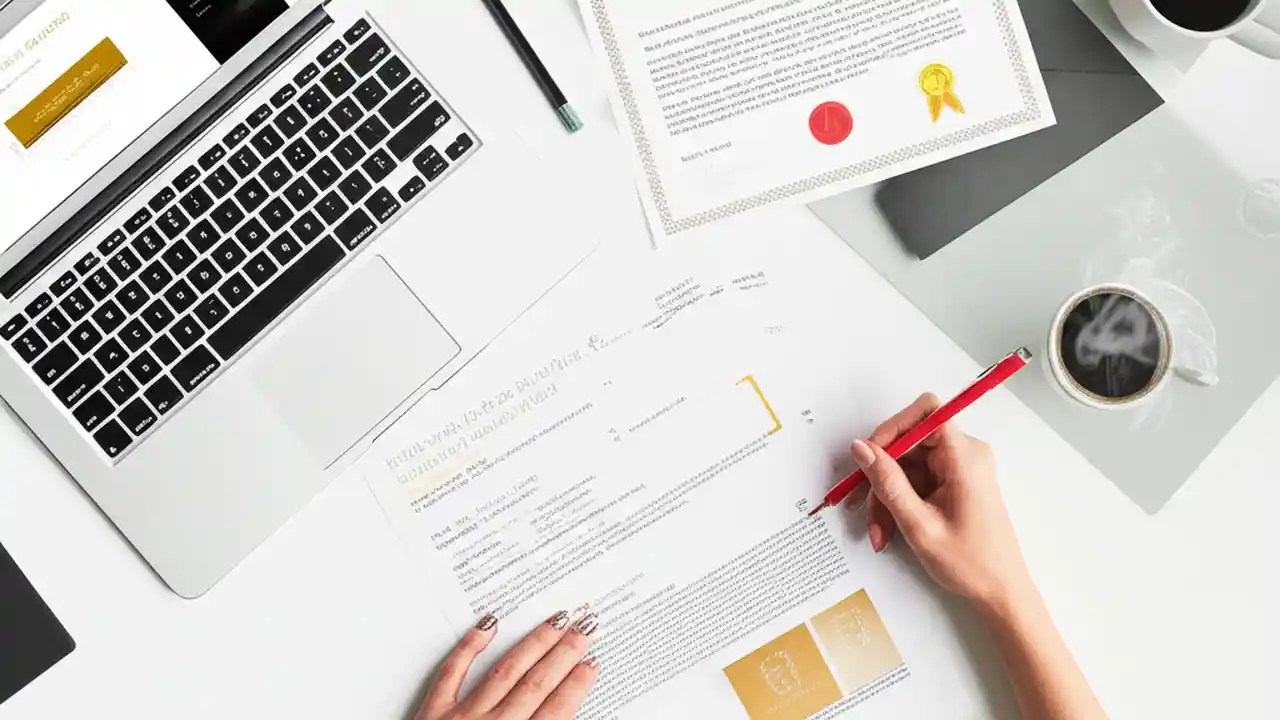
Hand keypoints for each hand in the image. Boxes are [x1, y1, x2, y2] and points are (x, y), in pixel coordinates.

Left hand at [417, 610, 599, 719]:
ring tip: (555, 621)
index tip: (592, 663)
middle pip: (536, 684)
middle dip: (565, 652)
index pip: (556, 711)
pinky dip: (472, 645)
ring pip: (505, 671)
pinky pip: (453, 671)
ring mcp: (461, 718)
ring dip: (534, 643)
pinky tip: (489, 625)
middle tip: (586, 626)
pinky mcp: (432, 712)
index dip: (577, 685)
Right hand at [850, 393, 1030, 605]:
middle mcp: (964, 453)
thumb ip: (888, 482)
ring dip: (886, 496)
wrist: (1001, 592)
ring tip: (878, 532)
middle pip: (908, 443)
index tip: (870, 456)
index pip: (926, 411)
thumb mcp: (919, 524)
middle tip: (862, 507)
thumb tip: (860, 447)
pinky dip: (898, 502)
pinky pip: (915, 480)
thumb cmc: (970, 563)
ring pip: (906, 466)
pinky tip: (889, 530)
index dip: (893, 426)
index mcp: (964, 456)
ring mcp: (958, 468)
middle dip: (880, 476)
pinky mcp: (952, 482)